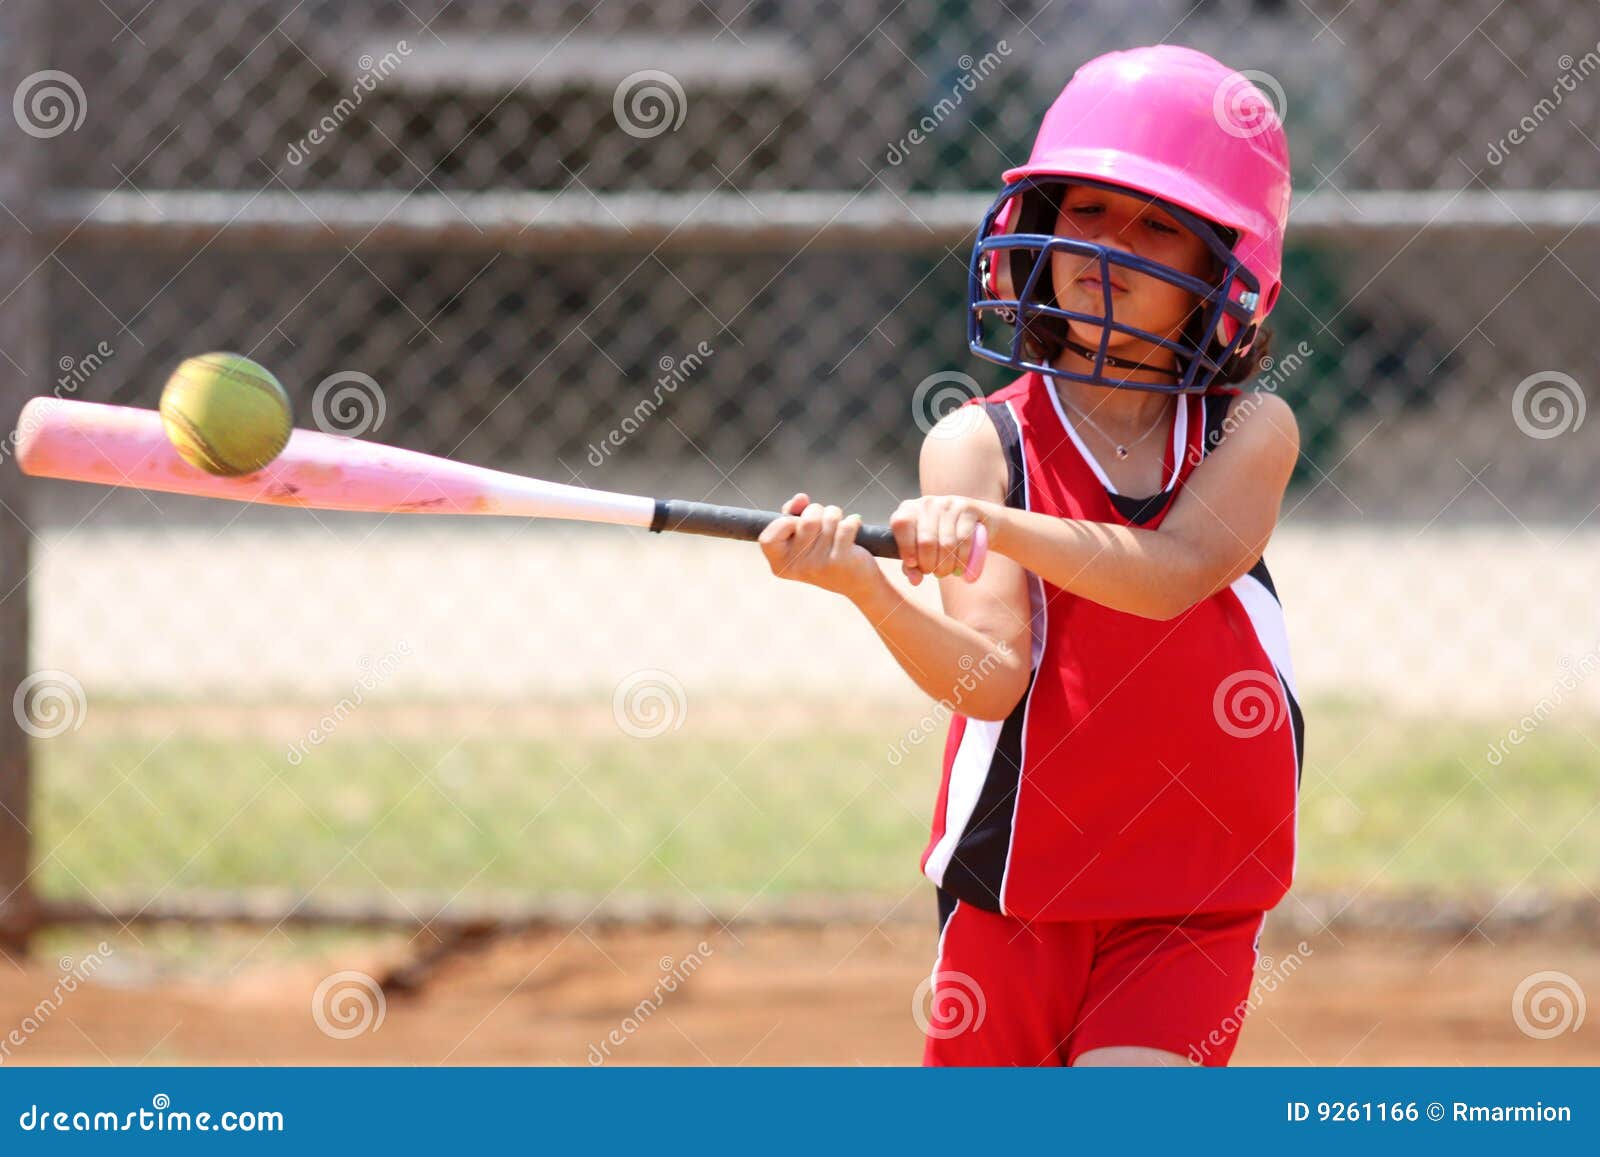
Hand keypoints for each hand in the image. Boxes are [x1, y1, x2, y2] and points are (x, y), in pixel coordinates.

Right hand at [758, 493, 885, 601]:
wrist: (857, 582)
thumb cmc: (825, 552)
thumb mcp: (802, 536)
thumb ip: (793, 514)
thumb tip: (800, 498)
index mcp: (780, 563)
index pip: (768, 538)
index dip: (784, 523)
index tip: (796, 524)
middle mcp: (797, 567)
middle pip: (807, 520)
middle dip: (818, 511)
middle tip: (824, 522)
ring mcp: (818, 565)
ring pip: (828, 519)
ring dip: (836, 514)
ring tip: (839, 525)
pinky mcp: (840, 562)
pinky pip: (846, 526)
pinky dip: (853, 521)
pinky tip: (854, 527)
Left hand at [889, 495, 996, 585]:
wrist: (976, 522)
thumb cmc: (942, 537)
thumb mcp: (922, 549)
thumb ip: (913, 565)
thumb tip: (915, 580)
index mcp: (909, 509)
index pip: (901, 524)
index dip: (906, 548)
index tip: (913, 564)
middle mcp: (927, 503)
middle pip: (925, 540)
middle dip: (929, 564)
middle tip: (934, 572)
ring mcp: (949, 503)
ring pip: (946, 543)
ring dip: (946, 565)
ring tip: (946, 571)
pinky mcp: (968, 509)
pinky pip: (964, 540)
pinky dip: (962, 560)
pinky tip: (960, 568)